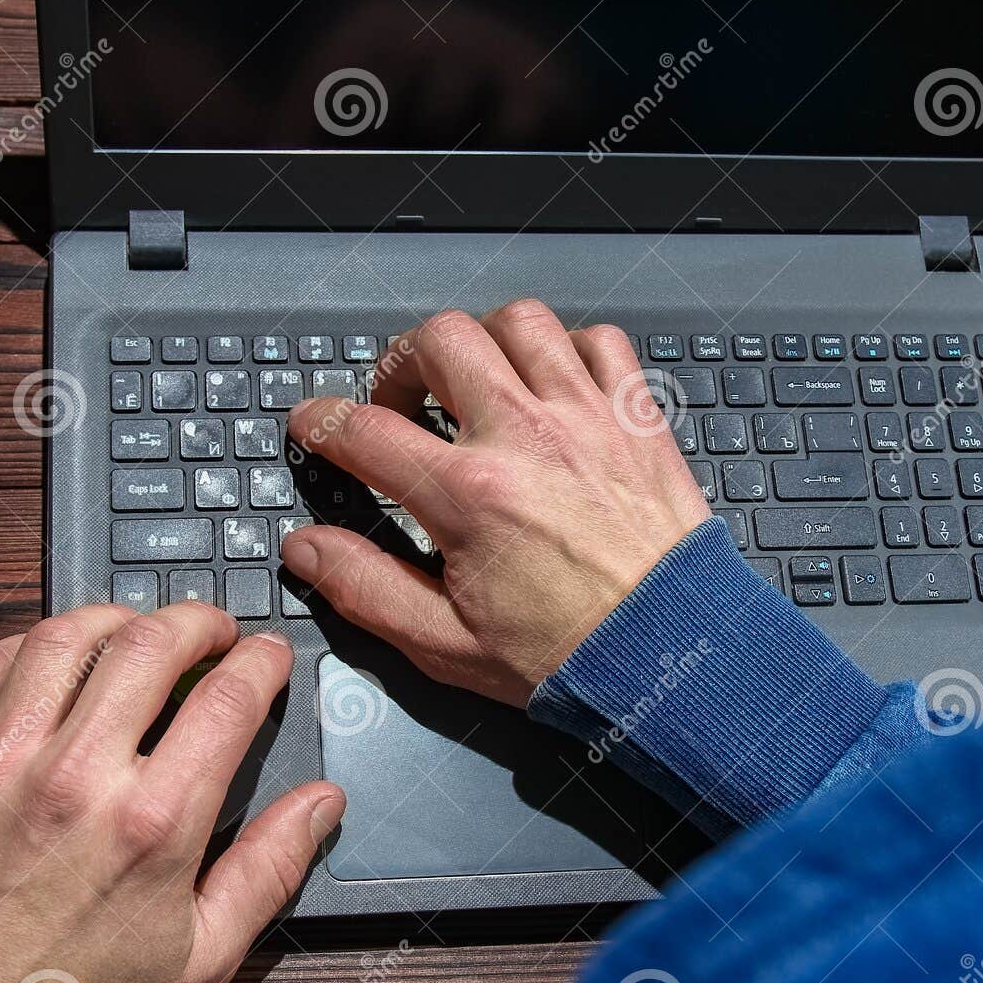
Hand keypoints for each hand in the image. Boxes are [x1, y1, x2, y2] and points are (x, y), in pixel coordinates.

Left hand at [0, 603, 344, 982]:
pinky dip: (32, 644)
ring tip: (139, 632)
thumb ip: (271, 868)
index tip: (268, 656)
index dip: (261, 660)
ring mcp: (4, 764)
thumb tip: (322, 803)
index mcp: (155, 824)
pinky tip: (59, 660)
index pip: (227, 697)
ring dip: (116, 619)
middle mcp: (78, 779)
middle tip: (214, 631)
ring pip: (66, 637)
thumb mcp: (206, 953)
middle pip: (151, 644)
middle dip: (197, 620)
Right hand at [283, 299, 709, 706]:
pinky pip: (599, 341)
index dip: (322, 422)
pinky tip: (553, 386)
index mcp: (468, 496)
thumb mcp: (447, 643)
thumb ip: (366, 588)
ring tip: (475, 382)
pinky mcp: (635, 418)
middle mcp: (525, 438)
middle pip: (439, 341)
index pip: (364, 430)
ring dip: (484, 343)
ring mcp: (586, 418)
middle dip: (401, 364)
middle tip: (400, 404)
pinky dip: (568, 349)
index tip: (315, 424)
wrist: (675, 661)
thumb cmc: (571, 657)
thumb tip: (307, 549)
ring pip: (518, 321)